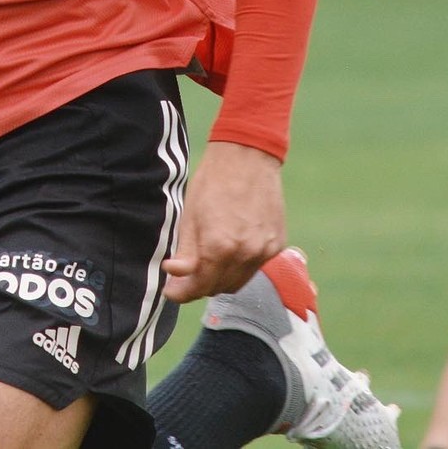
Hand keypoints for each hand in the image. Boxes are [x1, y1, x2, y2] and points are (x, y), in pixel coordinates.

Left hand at [162, 141, 284, 303]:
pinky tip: (230, 249)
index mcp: (220, 246)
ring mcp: (265, 251)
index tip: (170, 291)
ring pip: (239, 282)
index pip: (200, 286)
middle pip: (219, 287)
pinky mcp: (277, 245)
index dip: (182, 292)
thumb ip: (186, 251)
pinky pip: (255, 267)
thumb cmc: (213, 180)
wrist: (247, 156)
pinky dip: (240, 266)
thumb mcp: (191, 214)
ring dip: (220, 279)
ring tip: (206, 263)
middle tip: (185, 277)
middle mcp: (246, 254)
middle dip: (199, 285)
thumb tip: (174, 275)